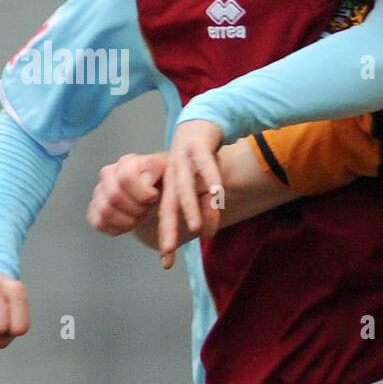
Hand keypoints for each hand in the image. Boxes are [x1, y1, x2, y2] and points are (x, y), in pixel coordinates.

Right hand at [87, 152, 165, 235]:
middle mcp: (110, 173)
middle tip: (148, 209)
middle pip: (114, 196)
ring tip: (141, 216)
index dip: (142, 193)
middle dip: (137, 209)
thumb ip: (161, 174)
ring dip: (128, 221)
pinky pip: (98, 222)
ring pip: (105, 211)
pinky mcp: (95, 208)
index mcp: (129, 162)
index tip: (155, 197)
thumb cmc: (168, 185)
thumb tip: (146, 181)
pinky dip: (116, 228)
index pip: (125, 178)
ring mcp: (99, 190)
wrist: (159, 198)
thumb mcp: (173, 175)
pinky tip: (129, 224)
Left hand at [159, 120, 224, 267]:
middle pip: (169, 205)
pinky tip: (216, 194)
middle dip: (169, 229)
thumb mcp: (198, 183)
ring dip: (191, 208)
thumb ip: (202, 207)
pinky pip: (206, 165)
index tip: (166, 263)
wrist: (200, 120)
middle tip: (167, 251)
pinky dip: (211, 179)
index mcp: (170, 185)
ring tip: (197, 230)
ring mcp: (184, 160)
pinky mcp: (198, 146)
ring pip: (186, 187)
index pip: (165, 216)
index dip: (167, 239)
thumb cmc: (199, 156)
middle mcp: (173, 175)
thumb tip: (207, 234)